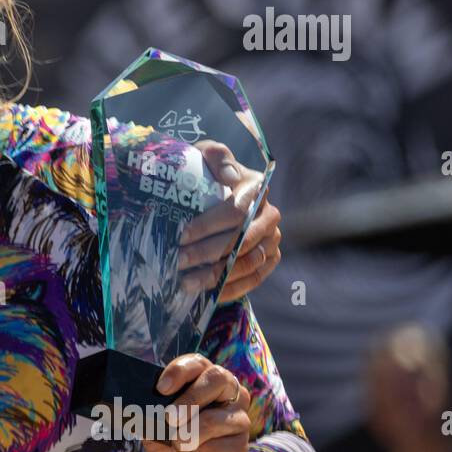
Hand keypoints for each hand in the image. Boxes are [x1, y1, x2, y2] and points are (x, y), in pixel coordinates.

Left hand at [142, 353, 252, 451]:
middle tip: (170, 418)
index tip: (161, 388)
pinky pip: (216, 446)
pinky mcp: (241, 446)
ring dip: (187, 436)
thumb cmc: (177, 450)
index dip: (180, 371)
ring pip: (213, 419)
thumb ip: (151, 415)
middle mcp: (229, 395)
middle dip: (189, 398)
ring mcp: (239, 420)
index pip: (198, 363)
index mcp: (206, 383)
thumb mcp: (156, 431)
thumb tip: (137, 406)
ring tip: (177, 447)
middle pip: (218, 379)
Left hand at [177, 141, 280, 301]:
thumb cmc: (205, 173)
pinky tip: (209, 295)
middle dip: (207, 253)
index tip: (182, 235)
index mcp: (257, 188)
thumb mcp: (205, 156)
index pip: (235, 210)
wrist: (214, 192)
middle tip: (178, 262)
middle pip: (240, 239)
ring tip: (187, 282)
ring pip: (248, 262)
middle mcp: (269, 215)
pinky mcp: (271, 259)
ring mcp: (273, 239)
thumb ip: (216, 156)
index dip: (208, 224)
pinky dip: (232, 288)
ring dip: (217, 275)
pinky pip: (255, 279)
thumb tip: (227, 171)